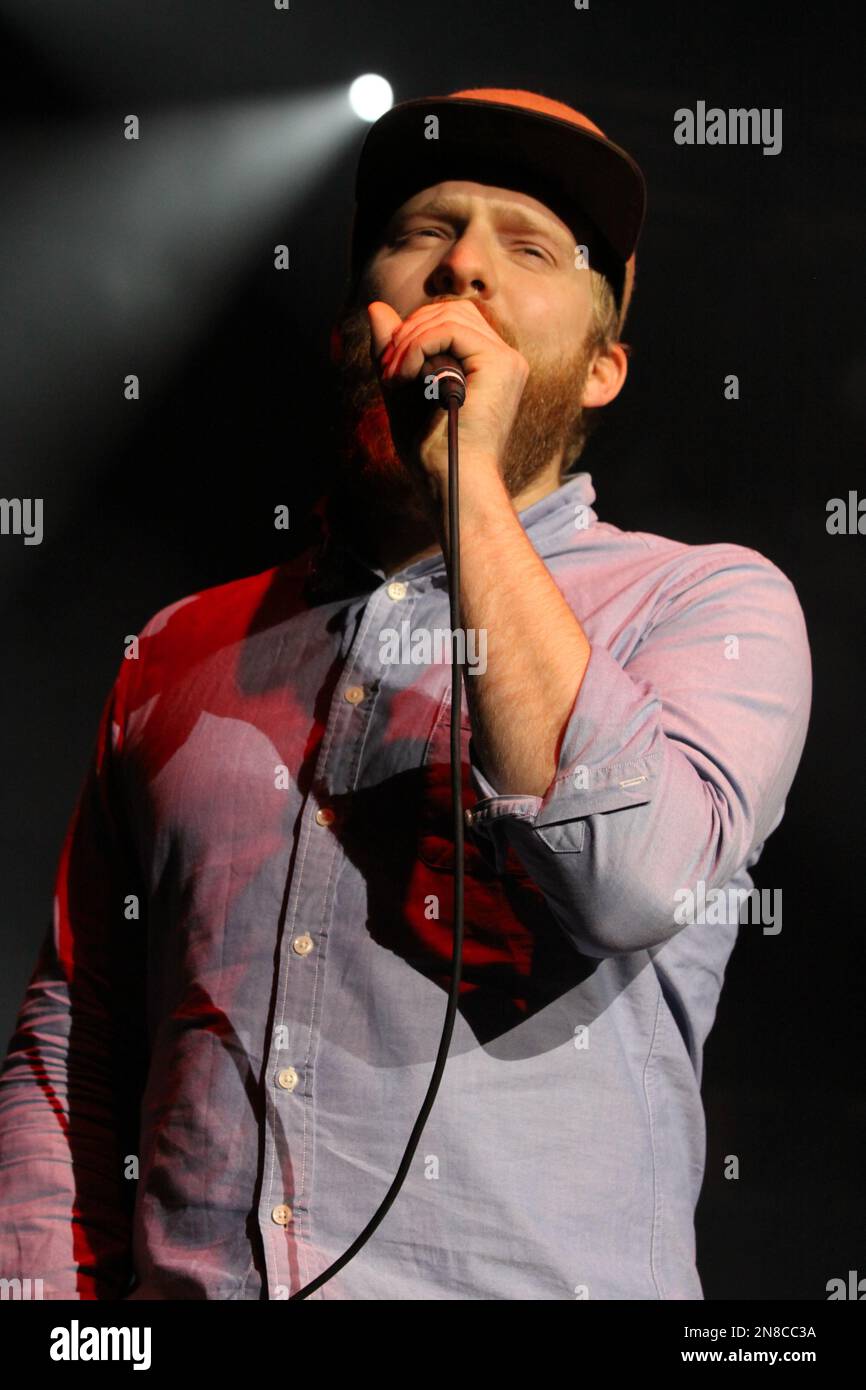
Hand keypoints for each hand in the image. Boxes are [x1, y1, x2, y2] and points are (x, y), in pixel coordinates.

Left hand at [367, 299, 529, 485]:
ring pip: (450, 316)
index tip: (389, 366)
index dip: (415, 330)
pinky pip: (451, 329)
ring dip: (410, 340)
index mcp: (489, 366)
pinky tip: (406, 374)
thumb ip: (393, 350)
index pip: (452, 320)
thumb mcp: (402, 390)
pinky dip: (419, 345)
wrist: (451, 484)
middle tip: (387, 369)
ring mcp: (507, 360)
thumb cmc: (432, 453)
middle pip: (452, 310)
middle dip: (409, 331)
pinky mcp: (501, 364)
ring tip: (394, 375)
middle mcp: (504, 360)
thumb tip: (376, 307)